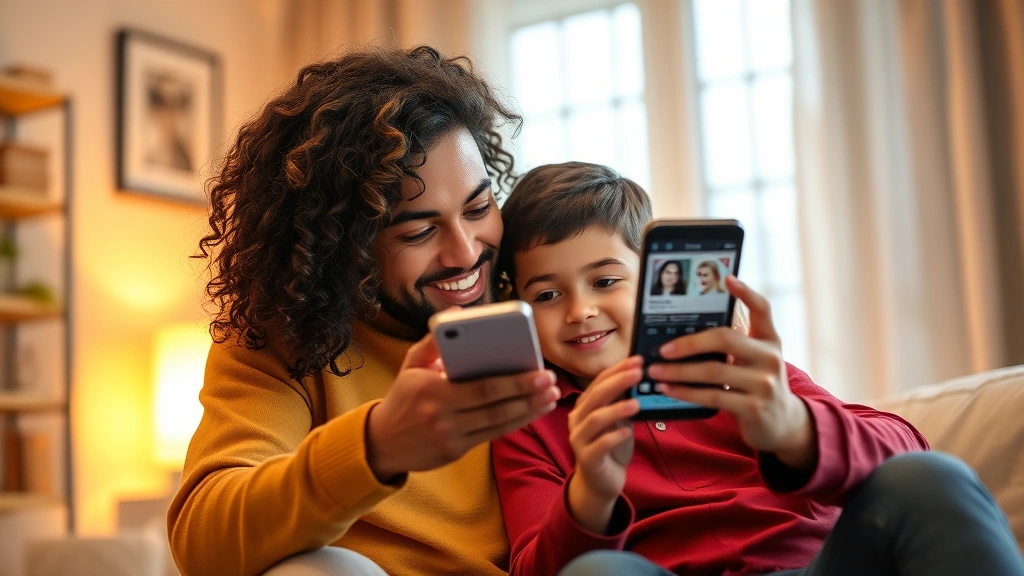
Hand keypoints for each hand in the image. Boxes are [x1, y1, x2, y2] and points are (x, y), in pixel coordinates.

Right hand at [366, 333, 559, 481]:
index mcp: (433, 391)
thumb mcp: (411, 364)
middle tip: (553, 382)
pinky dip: (515, 422)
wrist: (383, 442)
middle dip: (529, 394)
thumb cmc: (403, 396)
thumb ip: (434, 340)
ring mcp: (451, 437)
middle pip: (495, 405)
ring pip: (499, 423)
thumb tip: (458, 313)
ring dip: (529, 410)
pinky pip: (492, 435)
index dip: (515, 381)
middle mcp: (443, 416)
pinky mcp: (456, 451)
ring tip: (552, 396)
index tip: (538, 370)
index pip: (482, 386)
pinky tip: (533, 410)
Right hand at [566, 356, 642, 533]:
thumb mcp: (619, 420)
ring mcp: (579, 439)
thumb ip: (623, 401)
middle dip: (617, 382)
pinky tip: (628, 431)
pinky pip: (599, 445)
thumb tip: (640, 378)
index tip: (637, 360)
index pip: (599, 382)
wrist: (601, 482)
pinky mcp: (587, 459)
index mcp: (584, 406)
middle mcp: (577, 419)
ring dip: (616, 409)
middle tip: (638, 373)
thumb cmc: (610, 447)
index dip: (617, 370)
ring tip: (636, 404)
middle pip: (595, 396)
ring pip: (595, 419)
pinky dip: (614, 437)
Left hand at [650, 277, 815, 469]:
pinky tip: (669, 389)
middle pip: (725, 338)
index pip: (762, 308)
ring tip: (655, 371)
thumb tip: (685, 332)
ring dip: (678, 371)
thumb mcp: (753, 360)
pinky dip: (685, 392)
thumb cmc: (756, 384)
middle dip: (688, 343)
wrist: (782, 424)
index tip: (727, 278)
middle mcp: (770, 357)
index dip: (745, 292)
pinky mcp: (754, 407)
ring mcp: (764, 383)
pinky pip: (712, 396)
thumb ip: (734, 344)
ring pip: (713, 370)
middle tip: (662, 349)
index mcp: (769, 339)